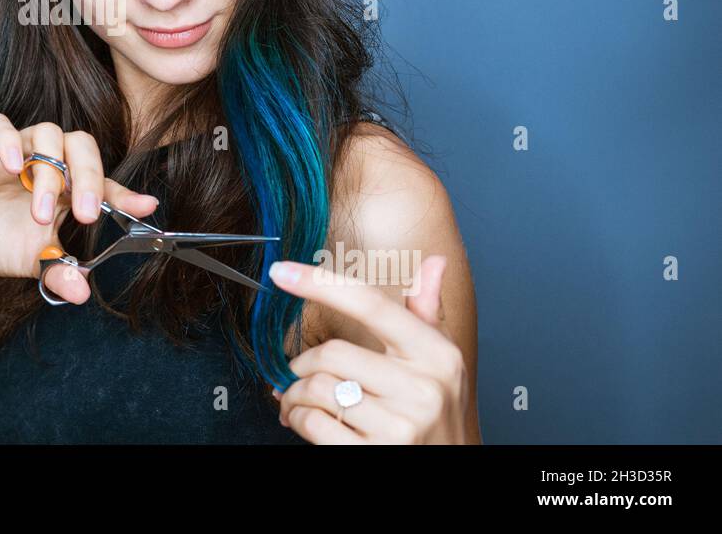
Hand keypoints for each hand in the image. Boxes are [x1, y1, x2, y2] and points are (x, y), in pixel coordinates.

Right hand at [0, 113, 158, 301]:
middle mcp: (44, 160)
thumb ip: (59, 272)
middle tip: (87, 213)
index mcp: (65, 185)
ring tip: (40, 210)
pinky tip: (12, 167)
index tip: (145, 208)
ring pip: (45, 133)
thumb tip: (81, 293)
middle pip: (79, 144)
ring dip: (49, 171)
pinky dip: (8, 141)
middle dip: (89, 176)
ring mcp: (13, 149)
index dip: (124, 192)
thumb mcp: (32, 261)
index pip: (101, 179)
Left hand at [267, 255, 470, 443]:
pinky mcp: (377, 453)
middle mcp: (424, 388)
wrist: (452, 471)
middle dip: (301, 366)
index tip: (281, 271)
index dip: (320, 283)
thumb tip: (434, 262)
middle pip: (331, 353)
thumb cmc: (439, 416)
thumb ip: (427, 313)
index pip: (371, 305)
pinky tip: (308, 423)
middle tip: (294, 377)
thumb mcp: (442, 364)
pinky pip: (314, 423)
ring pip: (317, 388)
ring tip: (298, 402)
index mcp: (436, 354)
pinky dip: (299, 420)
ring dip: (294, 395)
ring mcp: (402, 425)